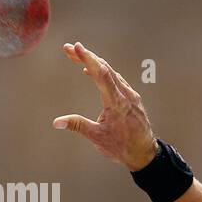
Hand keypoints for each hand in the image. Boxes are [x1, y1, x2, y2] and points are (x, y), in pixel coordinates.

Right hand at [52, 42, 157, 170]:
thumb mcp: (98, 137)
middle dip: (86, 56)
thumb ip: (78, 126)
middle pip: (105, 69)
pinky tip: (91, 72)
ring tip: (76, 56)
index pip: (102, 75)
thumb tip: (56, 122)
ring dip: (94, 62)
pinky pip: (116, 79)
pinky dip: (103, 72)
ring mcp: (131, 96)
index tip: (76, 47)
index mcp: (117, 103)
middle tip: (68, 48)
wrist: (145, 154)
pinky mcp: (132, 98)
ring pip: (111, 72)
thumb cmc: (122, 147)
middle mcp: (126, 96)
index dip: (88, 59)